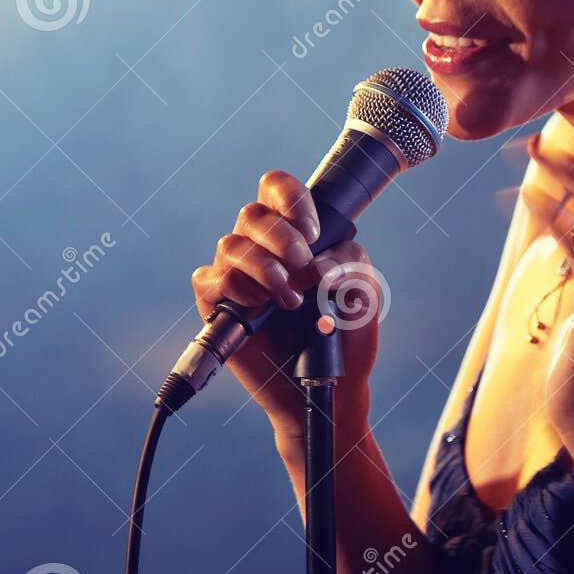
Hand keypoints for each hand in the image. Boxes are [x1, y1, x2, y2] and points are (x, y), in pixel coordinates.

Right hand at [191, 170, 384, 434]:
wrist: (330, 385)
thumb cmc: (346, 334)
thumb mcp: (364, 290)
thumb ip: (349, 262)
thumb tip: (315, 266)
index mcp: (295, 233)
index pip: (276, 188)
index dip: (289, 198)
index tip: (312, 232)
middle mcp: (261, 248)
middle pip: (253, 213)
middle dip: (282, 238)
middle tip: (303, 269)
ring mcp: (237, 275)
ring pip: (231, 244)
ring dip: (264, 268)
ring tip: (289, 299)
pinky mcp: (218, 304)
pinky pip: (209, 278)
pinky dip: (235, 287)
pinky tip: (259, 306)